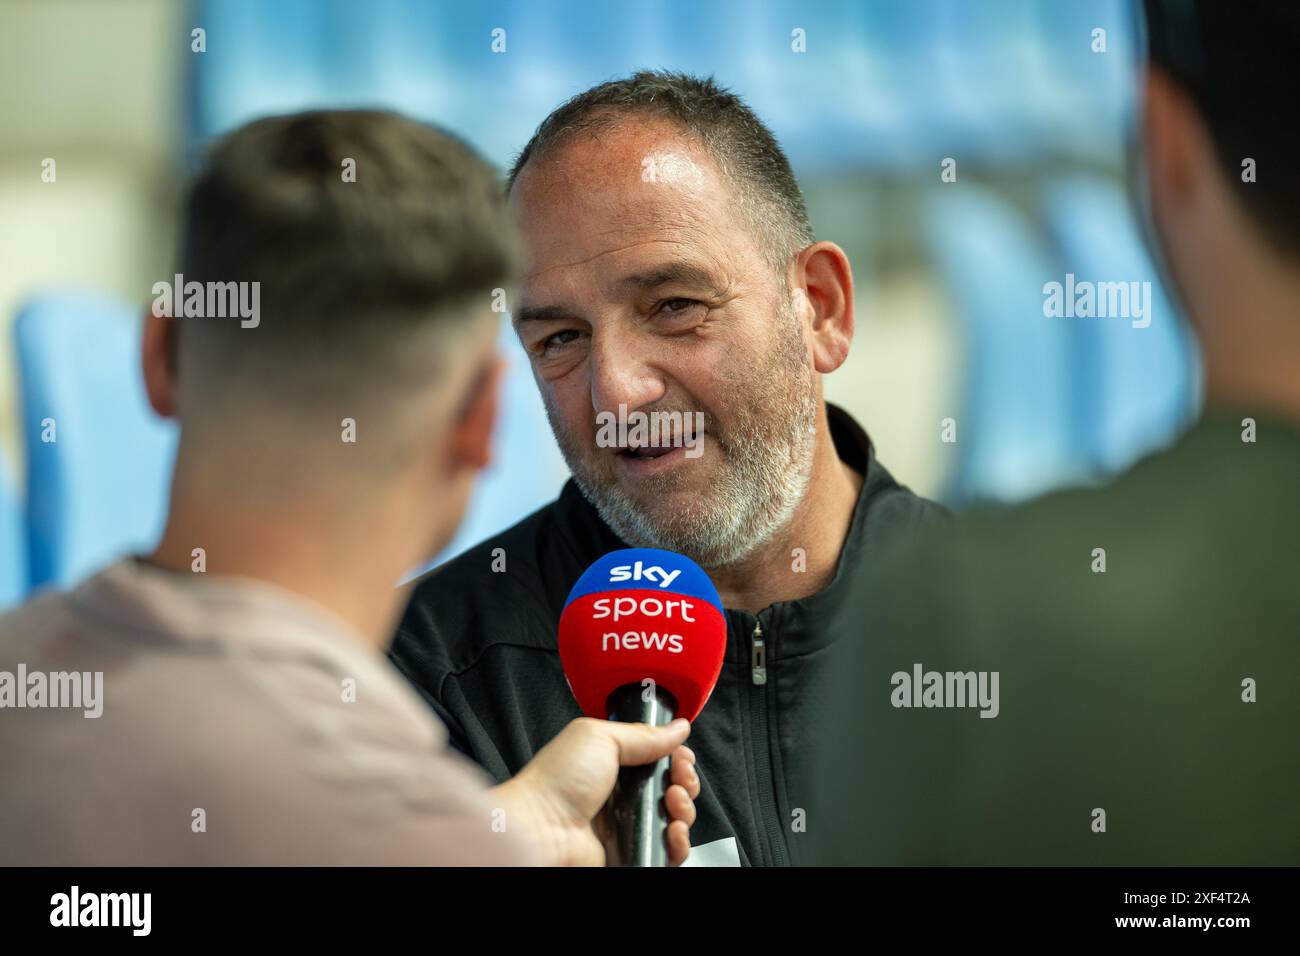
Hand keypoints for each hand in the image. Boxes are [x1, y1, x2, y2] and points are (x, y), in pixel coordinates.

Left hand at [491, 717, 700, 865]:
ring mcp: (627, 827)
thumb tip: (677, 728)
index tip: (680, 756)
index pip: (659, 761)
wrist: (539, 828)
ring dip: (685, 810)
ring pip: (675, 821)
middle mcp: (622, 797)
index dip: (676, 758)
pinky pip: (668, 853)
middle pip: (672, 790)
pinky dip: (679, 843)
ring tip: (673, 801)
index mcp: (614, 766)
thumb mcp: (601, 738)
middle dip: (685, 781)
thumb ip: (643, 734)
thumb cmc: (557, 782)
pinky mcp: (631, 854)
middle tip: (678, 777)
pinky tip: (672, 830)